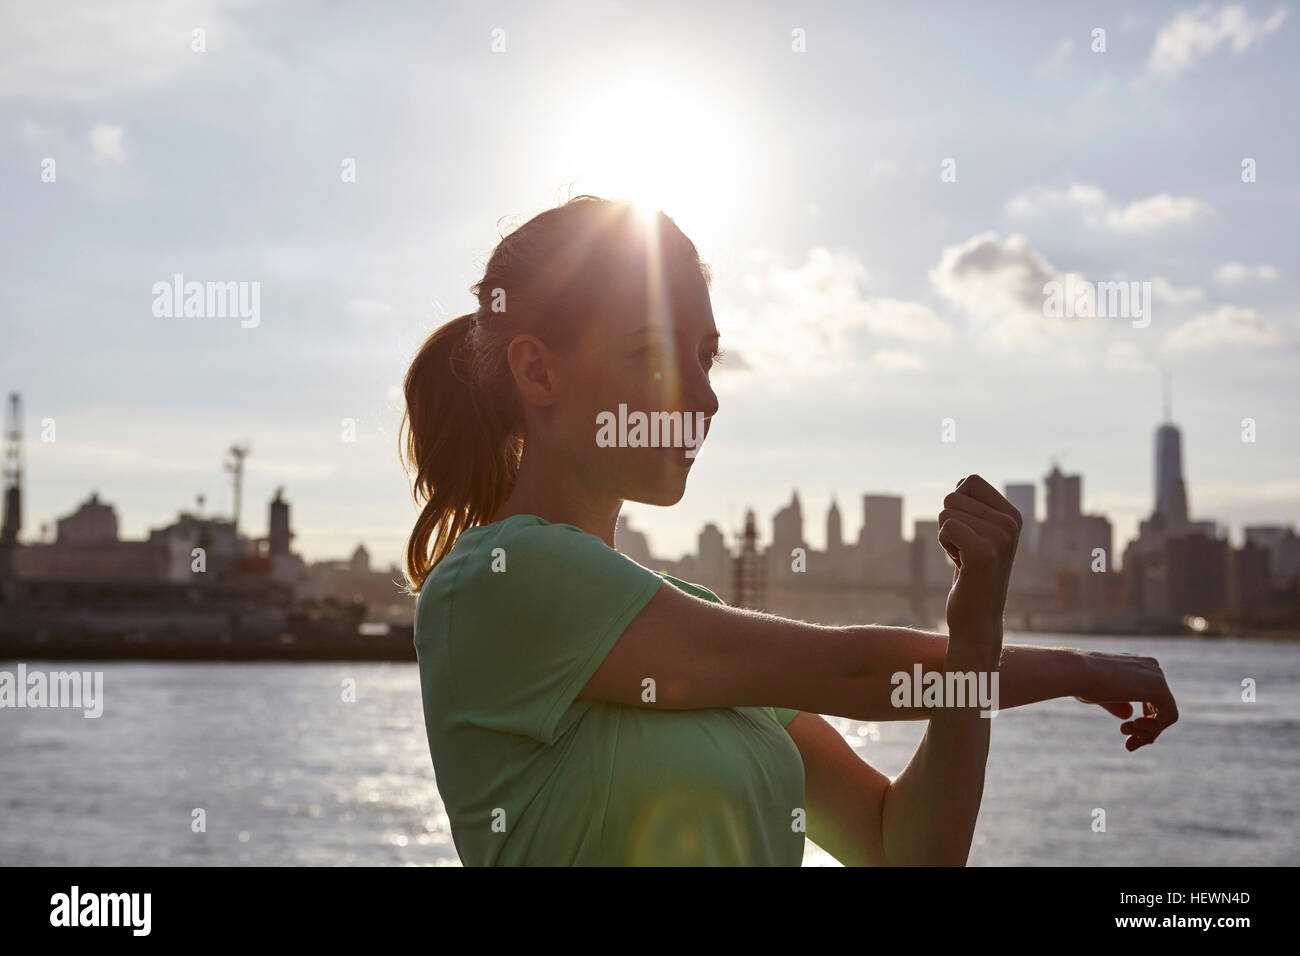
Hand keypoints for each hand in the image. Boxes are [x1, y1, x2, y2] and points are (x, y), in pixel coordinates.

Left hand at [938, 475, 1021, 663]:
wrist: (977, 619)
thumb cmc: (971, 574)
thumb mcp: (978, 534)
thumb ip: (974, 507)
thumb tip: (963, 480)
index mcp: (1013, 515)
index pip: (969, 481)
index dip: (957, 507)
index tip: (969, 535)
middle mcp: (1011, 523)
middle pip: (953, 496)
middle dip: (949, 524)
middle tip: (966, 551)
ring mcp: (1000, 537)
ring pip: (946, 513)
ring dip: (947, 538)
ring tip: (965, 560)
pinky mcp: (984, 552)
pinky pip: (946, 527)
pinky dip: (945, 546)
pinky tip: (962, 566)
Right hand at [1074, 651, 1178, 750]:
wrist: (1075, 672)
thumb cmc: (1079, 682)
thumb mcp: (1099, 695)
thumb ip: (1117, 703)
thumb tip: (1129, 714)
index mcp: (1134, 665)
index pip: (1149, 697)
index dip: (1142, 719)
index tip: (1124, 732)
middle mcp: (1148, 667)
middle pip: (1160, 705)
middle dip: (1145, 728)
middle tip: (1128, 743)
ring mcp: (1156, 675)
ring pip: (1166, 712)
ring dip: (1149, 731)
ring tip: (1126, 733)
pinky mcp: (1159, 688)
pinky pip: (1169, 715)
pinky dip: (1154, 728)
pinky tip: (1135, 727)